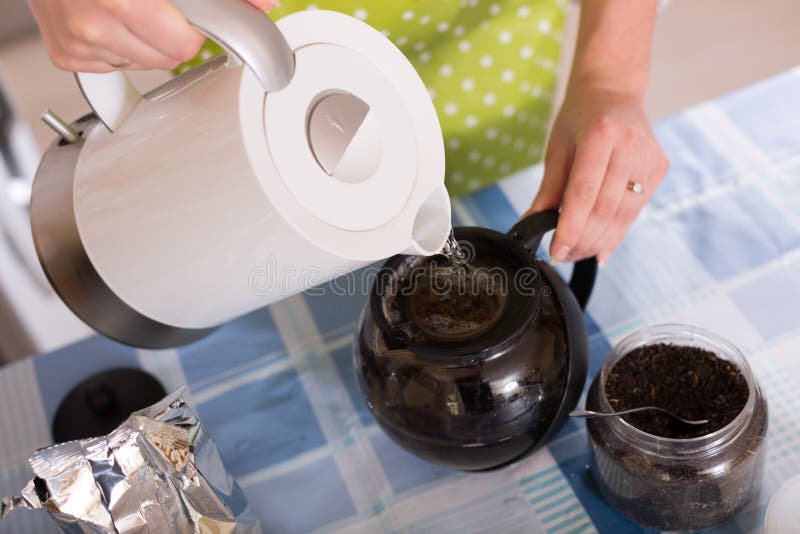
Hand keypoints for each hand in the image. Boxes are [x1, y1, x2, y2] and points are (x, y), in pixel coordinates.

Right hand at [27, 0, 276, 72]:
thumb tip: (264, 3)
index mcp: (124, 0)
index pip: (186, 44)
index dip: (198, 29)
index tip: (202, 23)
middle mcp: (95, 20)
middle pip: (170, 58)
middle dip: (173, 34)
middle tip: (158, 7)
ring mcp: (78, 41)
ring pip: (145, 64)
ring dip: (145, 40)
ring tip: (127, 7)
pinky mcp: (66, 55)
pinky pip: (114, 65)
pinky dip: (117, 45)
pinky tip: (106, 19)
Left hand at [526, 84, 668, 263]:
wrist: (614, 90)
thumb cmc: (579, 118)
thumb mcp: (557, 148)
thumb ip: (548, 190)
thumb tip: (529, 225)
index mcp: (601, 135)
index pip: (584, 193)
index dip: (570, 227)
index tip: (557, 251)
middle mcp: (631, 146)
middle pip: (605, 209)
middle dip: (583, 240)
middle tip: (563, 256)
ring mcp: (650, 158)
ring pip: (623, 216)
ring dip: (599, 241)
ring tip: (577, 253)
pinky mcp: (660, 168)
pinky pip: (635, 210)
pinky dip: (616, 232)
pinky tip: (599, 247)